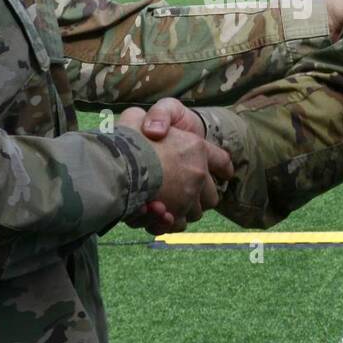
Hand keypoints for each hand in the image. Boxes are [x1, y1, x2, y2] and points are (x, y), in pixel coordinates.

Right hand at [116, 100, 228, 232]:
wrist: (116, 164)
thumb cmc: (127, 137)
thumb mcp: (137, 118)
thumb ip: (150, 121)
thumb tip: (154, 130)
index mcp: (196, 147)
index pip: (221, 160)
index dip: (223, 167)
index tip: (226, 172)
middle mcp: (198, 173)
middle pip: (211, 194)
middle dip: (200, 196)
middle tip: (183, 193)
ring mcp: (188, 195)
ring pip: (195, 212)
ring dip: (183, 210)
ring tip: (165, 206)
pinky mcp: (174, 215)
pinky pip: (177, 224)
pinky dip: (168, 222)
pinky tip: (156, 215)